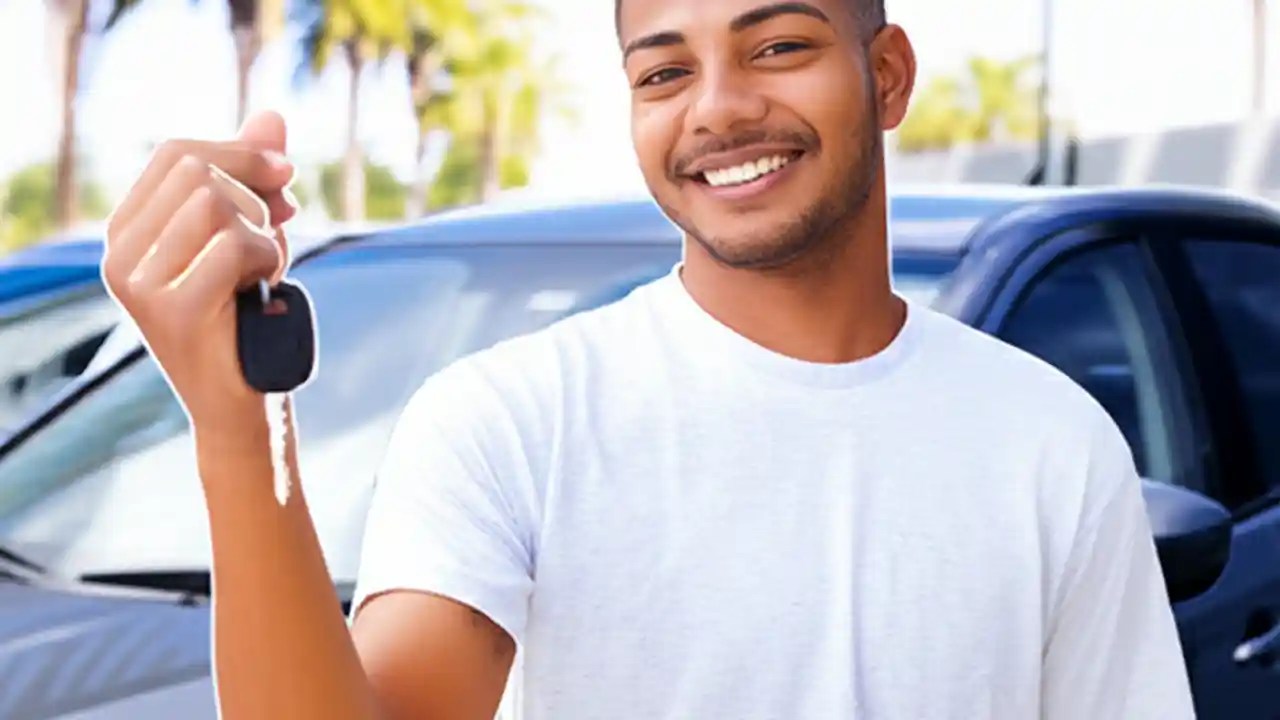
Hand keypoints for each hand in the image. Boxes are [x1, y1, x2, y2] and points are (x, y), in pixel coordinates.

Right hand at [102, 111, 298, 432]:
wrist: (245, 400)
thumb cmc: (248, 313)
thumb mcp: (254, 234)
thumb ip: (255, 176)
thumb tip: (273, 114)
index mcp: (128, 228)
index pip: (177, 151)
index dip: (241, 151)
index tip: (288, 173)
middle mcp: (119, 253)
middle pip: (197, 170)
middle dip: (256, 194)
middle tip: (278, 233)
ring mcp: (138, 283)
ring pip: (215, 203)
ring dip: (262, 233)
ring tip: (260, 272)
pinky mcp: (171, 310)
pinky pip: (233, 246)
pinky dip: (266, 261)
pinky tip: (262, 290)